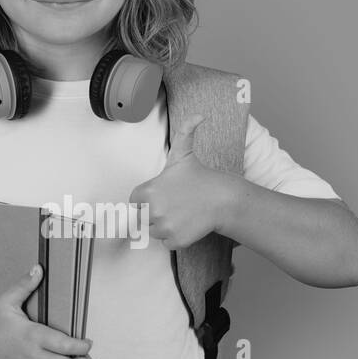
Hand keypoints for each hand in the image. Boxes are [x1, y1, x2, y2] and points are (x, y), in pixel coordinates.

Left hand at [128, 113, 233, 249]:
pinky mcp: (175, 240)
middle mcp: (152, 210)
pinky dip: (175, 237)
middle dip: (156, 212)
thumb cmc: (200, 176)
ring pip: (155, 231)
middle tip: (175, 203)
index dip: (147, 198)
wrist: (222, 199)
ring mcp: (164, 227)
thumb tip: (198, 115)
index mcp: (147, 191)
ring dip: (165, 226)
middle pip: (144, 217)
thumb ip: (185, 132)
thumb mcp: (185, 153)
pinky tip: (187, 223)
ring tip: (182, 212)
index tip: (162, 194)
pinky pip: (167, 243)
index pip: (135, 201)